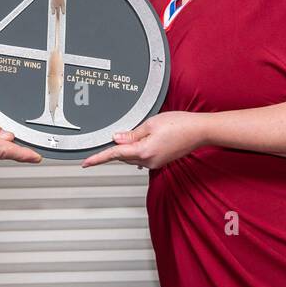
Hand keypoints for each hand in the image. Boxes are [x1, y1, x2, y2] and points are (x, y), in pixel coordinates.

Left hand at [81, 112, 208, 168]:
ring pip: (132, 157)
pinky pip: (143, 157)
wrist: (200, 131)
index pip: (114, 154)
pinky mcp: (160, 161)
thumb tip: (117, 139)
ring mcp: (155, 163)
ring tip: (141, 131)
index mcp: (143, 151)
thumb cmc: (180, 124)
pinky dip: (138, 150)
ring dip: (129, 148)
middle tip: (117, 133)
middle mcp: (148, 161)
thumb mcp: (151, 123)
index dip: (98, 158)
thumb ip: (132, 134)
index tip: (86, 163)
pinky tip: (144, 140)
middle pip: (123, 156)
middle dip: (117, 146)